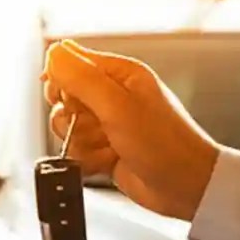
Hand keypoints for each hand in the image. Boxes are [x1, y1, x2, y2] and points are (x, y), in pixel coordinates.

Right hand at [42, 39, 221, 220]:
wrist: (185, 187)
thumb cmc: (165, 144)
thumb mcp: (117, 105)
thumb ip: (81, 77)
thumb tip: (54, 52)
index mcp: (120, 73)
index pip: (71, 62)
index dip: (60, 79)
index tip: (64, 96)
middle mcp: (113, 95)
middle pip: (64, 96)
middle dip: (70, 115)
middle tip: (92, 123)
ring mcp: (108, 124)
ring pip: (67, 126)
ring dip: (80, 140)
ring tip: (106, 145)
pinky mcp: (104, 149)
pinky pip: (76, 149)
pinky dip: (87, 158)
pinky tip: (108, 160)